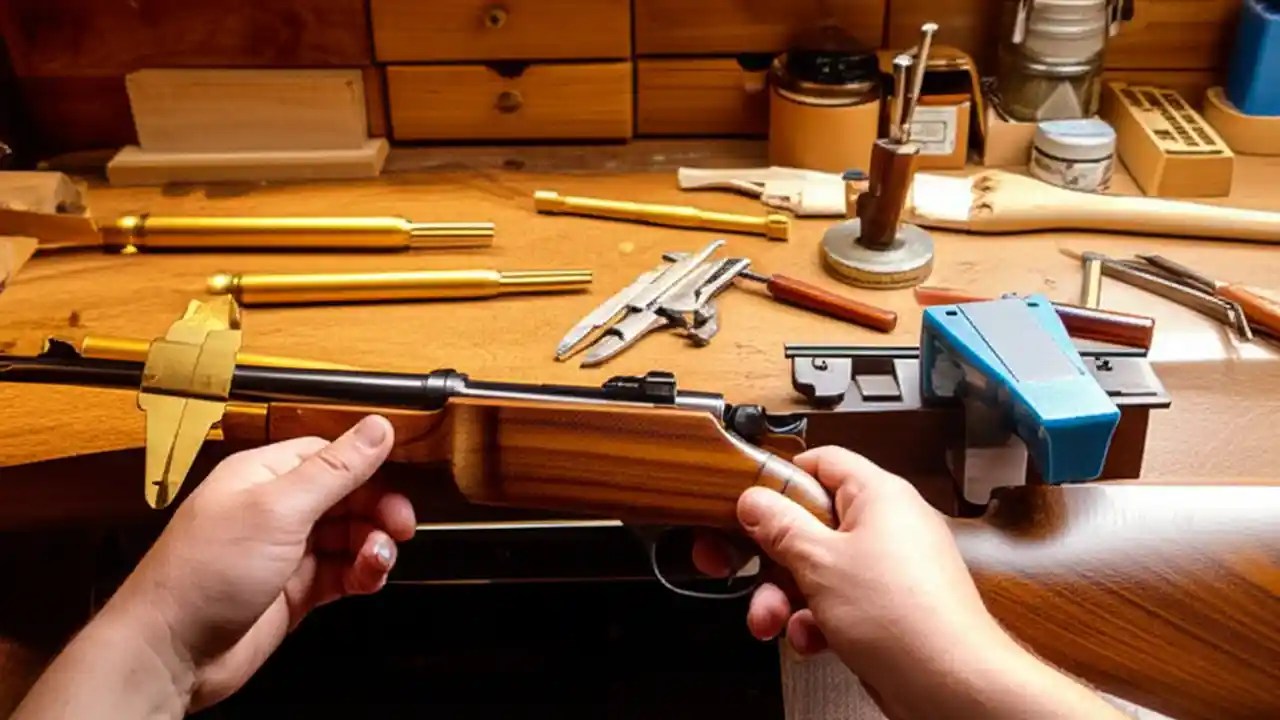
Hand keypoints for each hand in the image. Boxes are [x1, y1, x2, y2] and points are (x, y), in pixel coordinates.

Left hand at [104, 414, 413, 710]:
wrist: (172, 651)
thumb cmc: (201, 575)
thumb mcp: (278, 509)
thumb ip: (334, 469)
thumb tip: (375, 428)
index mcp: (264, 475)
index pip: (330, 455)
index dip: (368, 467)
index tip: (400, 480)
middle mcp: (275, 509)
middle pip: (346, 496)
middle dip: (378, 509)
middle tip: (400, 527)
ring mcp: (285, 550)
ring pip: (349, 536)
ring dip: (373, 544)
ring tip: (377, 559)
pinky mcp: (293, 589)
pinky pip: (342, 572)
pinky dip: (362, 574)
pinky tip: (367, 578)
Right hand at [694, 447, 1025, 715]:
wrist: (951, 685)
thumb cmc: (903, 617)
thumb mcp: (819, 562)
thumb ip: (780, 526)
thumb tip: (754, 500)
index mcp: (879, 495)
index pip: (822, 462)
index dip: (781, 479)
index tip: (750, 504)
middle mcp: (888, 525)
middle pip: (812, 522)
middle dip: (774, 557)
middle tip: (747, 573)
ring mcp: (891, 568)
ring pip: (820, 568)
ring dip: (788, 596)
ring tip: (773, 621)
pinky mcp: (891, 606)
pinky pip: (840, 600)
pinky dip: (818, 620)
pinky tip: (810, 640)